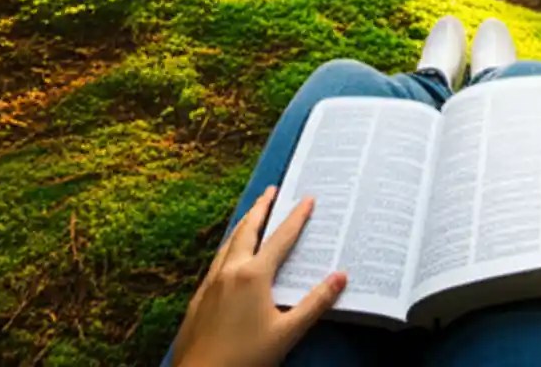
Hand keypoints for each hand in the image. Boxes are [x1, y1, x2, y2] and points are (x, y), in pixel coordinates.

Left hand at [172, 187, 347, 366]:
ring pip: (228, 243)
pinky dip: (229, 247)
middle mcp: (230, 271)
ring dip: (243, 225)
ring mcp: (211, 283)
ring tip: (252, 214)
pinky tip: (230, 255)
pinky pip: (217, 260)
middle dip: (261, 209)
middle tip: (271, 191)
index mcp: (253, 276)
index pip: (280, 238)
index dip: (296, 217)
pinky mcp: (200, 297)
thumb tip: (340, 277)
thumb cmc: (245, 357)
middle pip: (247, 230)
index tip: (307, 199)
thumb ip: (315, 303)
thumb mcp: (288, 332)